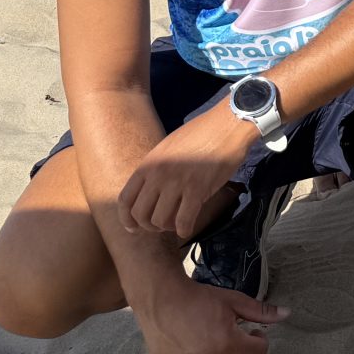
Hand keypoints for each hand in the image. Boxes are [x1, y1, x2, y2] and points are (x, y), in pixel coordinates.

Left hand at [120, 103, 255, 240]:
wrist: (229, 123)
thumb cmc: (201, 133)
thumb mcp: (168, 147)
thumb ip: (155, 168)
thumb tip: (150, 190)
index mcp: (148, 164)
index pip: (125, 199)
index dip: (126, 219)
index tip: (134, 227)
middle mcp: (158, 175)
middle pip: (140, 214)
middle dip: (149, 226)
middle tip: (161, 226)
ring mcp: (177, 182)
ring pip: (160, 221)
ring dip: (167, 228)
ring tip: (176, 224)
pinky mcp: (197, 189)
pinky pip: (183, 220)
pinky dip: (184, 230)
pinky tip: (188, 228)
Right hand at [138, 272, 286, 353]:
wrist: (162, 301)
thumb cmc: (196, 299)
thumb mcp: (233, 301)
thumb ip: (260, 311)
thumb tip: (285, 314)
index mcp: (227, 344)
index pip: (259, 350)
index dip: (259, 338)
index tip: (253, 332)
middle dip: (244, 348)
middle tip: (235, 336)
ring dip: (227, 352)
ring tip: (217, 339)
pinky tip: (201, 344)